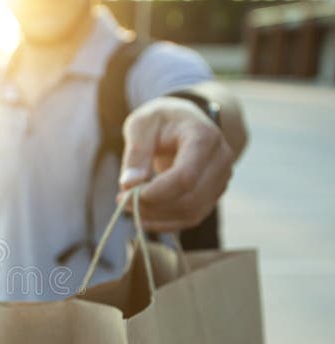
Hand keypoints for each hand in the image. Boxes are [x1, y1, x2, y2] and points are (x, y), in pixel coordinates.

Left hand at [117, 96, 233, 231]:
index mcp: (203, 136)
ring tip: (129, 208)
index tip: (126, 194)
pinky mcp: (214, 193)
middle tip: (121, 201)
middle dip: (152, 207)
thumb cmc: (161, 120)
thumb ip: (136, 153)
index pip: (184, 177)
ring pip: (192, 212)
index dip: (155, 193)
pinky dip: (167, 223)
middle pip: (189, 199)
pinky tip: (144, 218)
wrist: (185, 121)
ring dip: (157, 218)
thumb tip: (129, 184)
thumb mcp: (141, 125)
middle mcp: (220, 159)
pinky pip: (192, 217)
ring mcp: (221, 178)